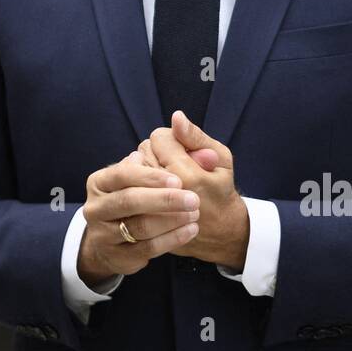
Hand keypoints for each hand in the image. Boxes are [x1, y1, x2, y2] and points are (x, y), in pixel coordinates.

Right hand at [77, 151, 200, 287]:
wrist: (113, 239)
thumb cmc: (134, 196)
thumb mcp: (140, 175)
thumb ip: (160, 154)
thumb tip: (180, 126)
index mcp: (99, 182)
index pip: (122, 174)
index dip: (150, 176)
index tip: (178, 178)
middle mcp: (96, 207)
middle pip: (129, 201)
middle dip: (164, 200)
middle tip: (192, 199)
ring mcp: (103, 234)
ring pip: (139, 227)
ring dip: (171, 221)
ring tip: (195, 214)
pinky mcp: (117, 257)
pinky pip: (147, 248)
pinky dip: (171, 239)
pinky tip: (189, 230)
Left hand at [138, 111, 248, 270]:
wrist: (218, 233)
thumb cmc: (221, 190)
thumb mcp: (222, 159)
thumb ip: (196, 137)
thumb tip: (176, 117)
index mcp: (188, 174)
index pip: (159, 138)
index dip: (169, 139)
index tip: (182, 149)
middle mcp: (166, 191)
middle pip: (143, 150)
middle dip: (157, 152)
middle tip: (175, 164)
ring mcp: (153, 206)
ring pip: (134, 168)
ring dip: (146, 168)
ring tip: (166, 177)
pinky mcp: (144, 218)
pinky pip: (129, 188)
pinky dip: (138, 184)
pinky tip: (153, 188)